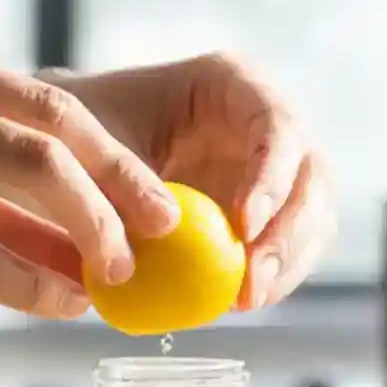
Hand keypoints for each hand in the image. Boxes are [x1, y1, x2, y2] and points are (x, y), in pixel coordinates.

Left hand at [49, 53, 333, 309]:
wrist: (73, 149)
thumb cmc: (80, 128)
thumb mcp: (92, 140)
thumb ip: (123, 179)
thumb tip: (160, 229)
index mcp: (233, 84)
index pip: (276, 124)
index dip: (272, 175)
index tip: (245, 225)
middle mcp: (266, 125)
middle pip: (310, 175)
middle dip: (289, 232)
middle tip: (253, 280)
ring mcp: (274, 172)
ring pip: (313, 217)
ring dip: (288, 263)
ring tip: (245, 300)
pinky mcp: (270, 215)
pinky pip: (292, 249)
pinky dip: (274, 278)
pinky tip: (239, 302)